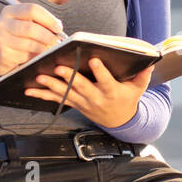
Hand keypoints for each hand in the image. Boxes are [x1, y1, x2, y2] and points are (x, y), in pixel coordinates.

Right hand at [0, 2, 63, 75]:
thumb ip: (38, 23)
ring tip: (49, 48)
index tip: (58, 27)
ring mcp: (0, 39)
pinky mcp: (2, 54)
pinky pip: (25, 55)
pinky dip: (34, 56)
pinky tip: (37, 55)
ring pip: (29, 44)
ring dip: (43, 47)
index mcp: (9, 11)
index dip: (48, 18)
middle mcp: (2, 23)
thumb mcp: (22, 24)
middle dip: (48, 35)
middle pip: (31, 28)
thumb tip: (57, 28)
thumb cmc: (14, 36)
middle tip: (56, 40)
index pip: (32, 9)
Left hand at [25, 59, 155, 128]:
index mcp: (112, 92)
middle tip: (59, 68)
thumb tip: (151, 61)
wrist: (119, 121)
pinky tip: (31, 90)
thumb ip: (143, 75)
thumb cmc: (127, 99)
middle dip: (69, 77)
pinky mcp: (74, 104)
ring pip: (66, 93)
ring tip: (40, 77)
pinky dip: (43, 94)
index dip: (101, 72)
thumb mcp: (138, 88)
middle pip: (81, 87)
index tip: (95, 60)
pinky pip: (57, 99)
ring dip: (51, 85)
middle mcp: (96, 98)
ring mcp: (83, 102)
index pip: (106, 81)